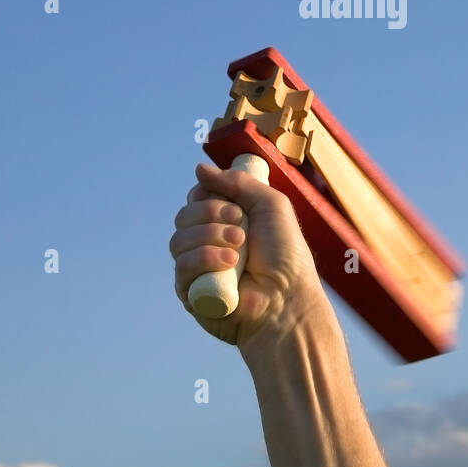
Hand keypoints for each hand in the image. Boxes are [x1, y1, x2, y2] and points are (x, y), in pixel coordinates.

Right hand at [170, 162, 330, 353]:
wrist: (289, 299)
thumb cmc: (286, 255)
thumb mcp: (270, 205)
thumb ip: (237, 183)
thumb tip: (199, 168)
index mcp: (223, 222)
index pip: (196, 199)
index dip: (207, 196)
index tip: (234, 205)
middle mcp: (207, 243)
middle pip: (184, 216)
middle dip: (211, 215)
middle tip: (240, 226)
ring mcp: (197, 269)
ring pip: (179, 240)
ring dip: (210, 237)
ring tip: (239, 248)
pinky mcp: (191, 293)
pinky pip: (181, 267)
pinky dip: (203, 259)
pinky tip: (229, 264)